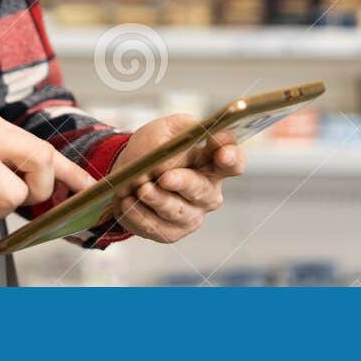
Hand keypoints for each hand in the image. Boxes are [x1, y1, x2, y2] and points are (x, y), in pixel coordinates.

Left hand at [109, 113, 245, 242]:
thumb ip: (180, 131)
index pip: (234, 162)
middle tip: (165, 177)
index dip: (231, 157)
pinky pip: (156, 227)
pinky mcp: (171, 232)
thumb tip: (186, 143)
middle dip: (184, 183)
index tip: (222, 152)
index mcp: (213, 163)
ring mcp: (191, 214)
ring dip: (157, 199)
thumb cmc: (153, 150)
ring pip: (177, 211)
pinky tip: (128, 201)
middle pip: (203, 190)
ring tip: (141, 188)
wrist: (126, 174)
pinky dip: (140, 213)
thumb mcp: (165, 129)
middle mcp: (208, 192)